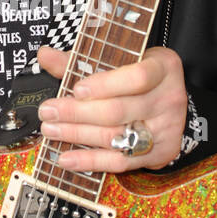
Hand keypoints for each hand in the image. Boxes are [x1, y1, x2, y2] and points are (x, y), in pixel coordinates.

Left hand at [36, 44, 188, 172]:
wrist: (171, 102)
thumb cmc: (140, 77)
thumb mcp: (121, 61)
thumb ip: (82, 60)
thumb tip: (46, 56)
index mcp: (162, 67)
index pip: (137, 77)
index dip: (105, 85)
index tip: (77, 89)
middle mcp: (168, 98)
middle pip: (118, 110)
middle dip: (77, 112)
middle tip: (48, 111)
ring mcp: (165, 129)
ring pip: (115, 136)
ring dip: (77, 135)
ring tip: (51, 129)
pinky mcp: (158, 153)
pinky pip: (120, 161)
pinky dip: (90, 161)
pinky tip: (67, 158)